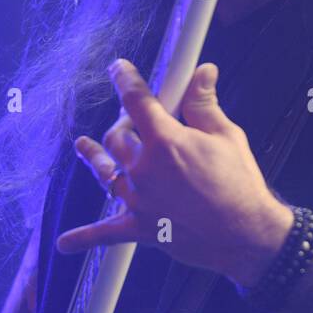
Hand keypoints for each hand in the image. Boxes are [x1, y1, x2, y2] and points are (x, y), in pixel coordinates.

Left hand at [56, 59, 294, 286]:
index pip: (136, 100)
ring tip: (83, 146)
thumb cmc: (240, 184)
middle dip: (122, 122)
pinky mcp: (141, 228)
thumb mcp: (226, 136)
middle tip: (130, 119)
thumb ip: (204, 103)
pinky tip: (64, 243)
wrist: (247, 235)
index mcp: (165, 141)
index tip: (118, 69)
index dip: (125, 80)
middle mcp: (145, 169)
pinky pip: (106, 233)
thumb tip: (202, 72)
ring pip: (105, 172)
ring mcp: (139, 200)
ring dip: (93, 157)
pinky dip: (84, 238)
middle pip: (117, 137)